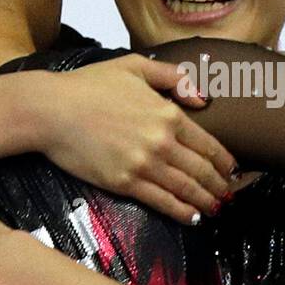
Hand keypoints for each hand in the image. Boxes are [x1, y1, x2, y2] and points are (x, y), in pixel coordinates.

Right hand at [28, 54, 237, 223]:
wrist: (50, 110)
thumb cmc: (89, 85)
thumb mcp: (135, 67)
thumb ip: (173, 78)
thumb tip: (204, 99)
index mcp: (168, 113)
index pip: (208, 144)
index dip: (225, 162)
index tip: (234, 171)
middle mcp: (161, 141)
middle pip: (202, 170)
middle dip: (220, 186)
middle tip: (229, 195)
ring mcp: (144, 165)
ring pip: (185, 189)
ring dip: (205, 202)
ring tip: (216, 208)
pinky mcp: (124, 183)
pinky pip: (161, 202)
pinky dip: (181, 212)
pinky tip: (192, 217)